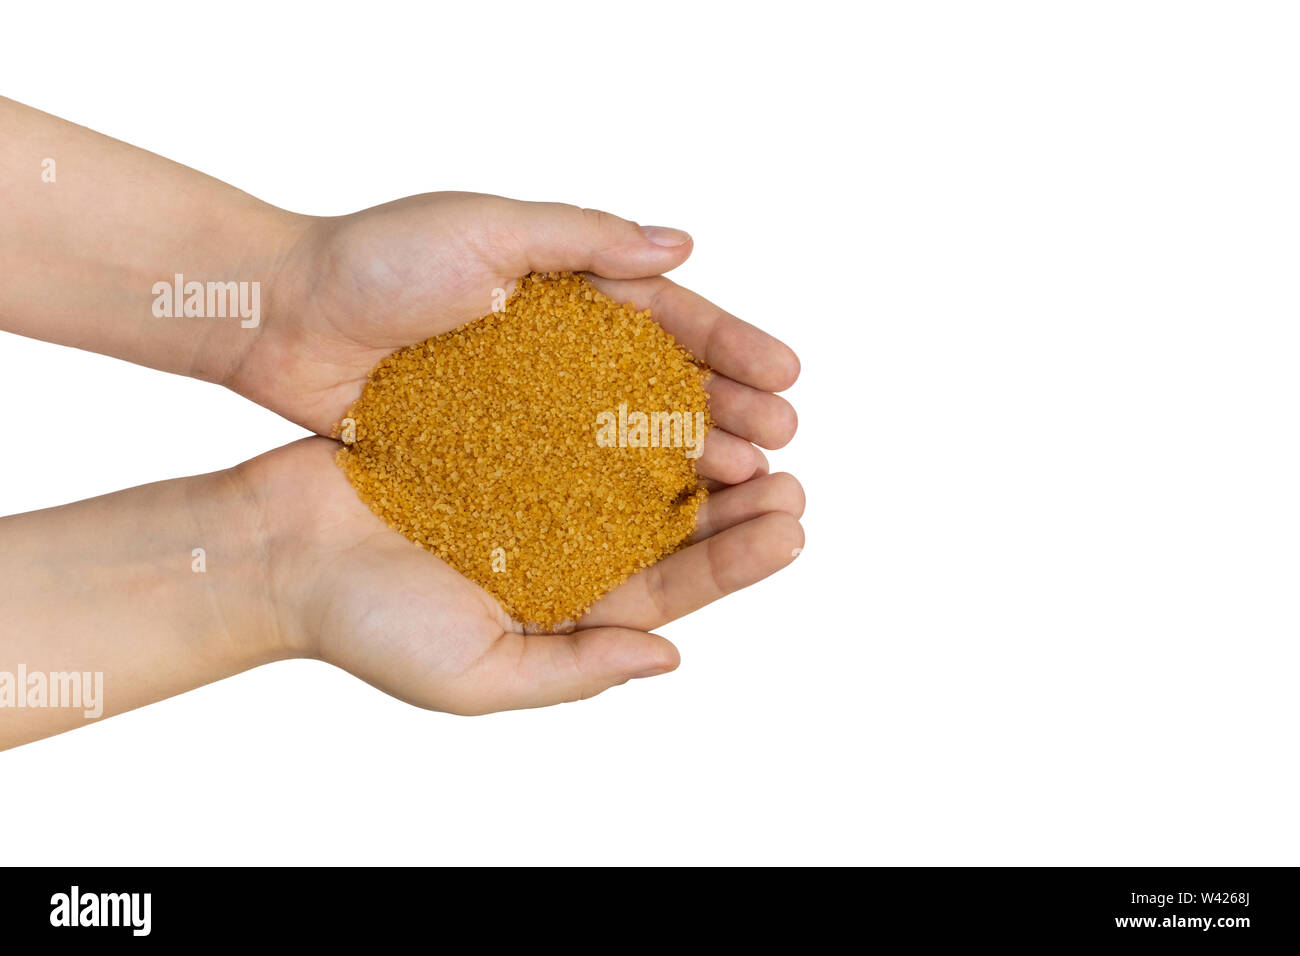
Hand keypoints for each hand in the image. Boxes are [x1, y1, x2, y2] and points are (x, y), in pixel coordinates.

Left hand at [239, 192, 800, 487]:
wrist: (278, 320)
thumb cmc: (377, 262)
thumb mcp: (484, 229)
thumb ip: (582, 237)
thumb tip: (681, 247)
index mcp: (568, 287)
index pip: (671, 317)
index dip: (732, 346)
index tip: (787, 378)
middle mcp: (560, 349)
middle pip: (664, 382)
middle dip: (729, 409)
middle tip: (783, 445)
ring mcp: (529, 405)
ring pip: (627, 436)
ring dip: (690, 458)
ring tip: (744, 484)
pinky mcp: (492, 452)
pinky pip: (570, 477)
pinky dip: (618, 495)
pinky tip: (662, 518)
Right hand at [239, 436, 804, 712]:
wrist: (268, 545)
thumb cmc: (363, 622)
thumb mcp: (474, 674)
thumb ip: (573, 669)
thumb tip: (668, 658)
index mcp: (559, 605)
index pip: (668, 586)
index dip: (734, 562)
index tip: (793, 528)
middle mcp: (554, 542)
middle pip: (664, 519)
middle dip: (733, 497)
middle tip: (795, 466)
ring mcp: (527, 481)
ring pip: (632, 457)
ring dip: (694, 438)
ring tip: (753, 415)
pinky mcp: (496, 427)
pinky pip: (574, 407)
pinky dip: (622, 394)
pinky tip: (669, 374)